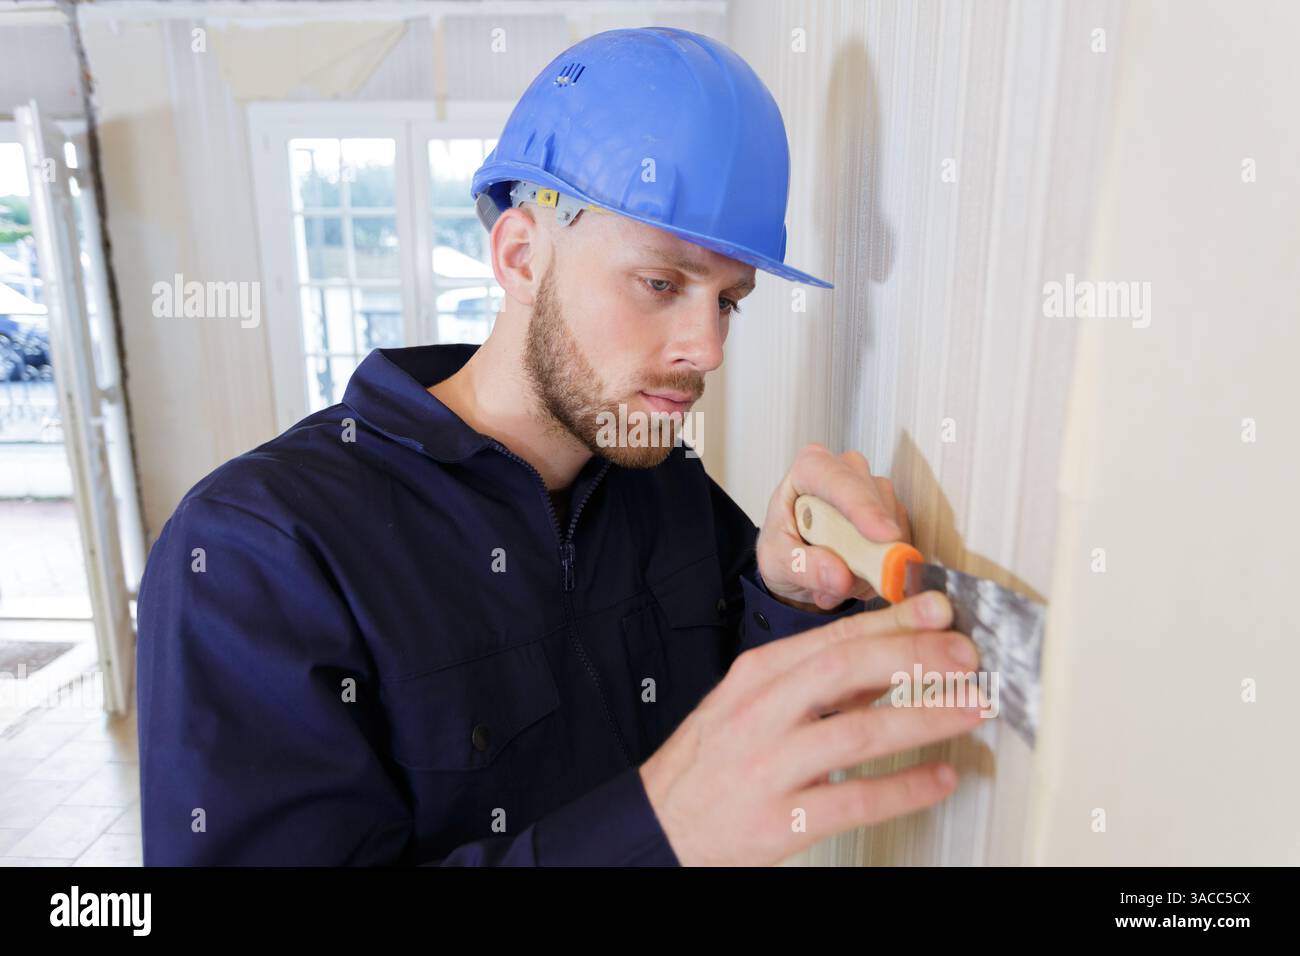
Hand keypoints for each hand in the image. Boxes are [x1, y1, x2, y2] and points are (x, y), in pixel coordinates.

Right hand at [638, 591, 978, 865]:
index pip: (832, 638)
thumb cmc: (708, 762)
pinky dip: (904, 789)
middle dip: (914, 657)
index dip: (893, 622)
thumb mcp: (750, 705)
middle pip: (845, 671)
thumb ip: (816, 683)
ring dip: (924, 718)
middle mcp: (761, 715)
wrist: (658, 826)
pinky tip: (939, 778)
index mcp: (756, 677)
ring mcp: (769, 768)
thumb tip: (888, 658)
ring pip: (857, 733)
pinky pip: (854, 802)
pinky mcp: (780, 821)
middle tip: (965, 656)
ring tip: (970, 708)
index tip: (939, 612)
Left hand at [755, 444, 911, 611]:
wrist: (797, 559)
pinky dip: (880, 567)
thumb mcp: (777, 561)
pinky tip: (854, 576)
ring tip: (837, 581)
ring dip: (870, 564)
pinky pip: (901, 542)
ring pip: (893, 524)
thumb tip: (841, 578)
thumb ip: (804, 567)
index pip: (839, 481)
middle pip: (874, 501)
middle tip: (842, 585)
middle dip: (868, 549)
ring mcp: (873, 489)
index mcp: (809, 469)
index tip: (884, 537)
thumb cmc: (782, 547)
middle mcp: (846, 470)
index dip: (863, 508)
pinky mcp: (892, 512)